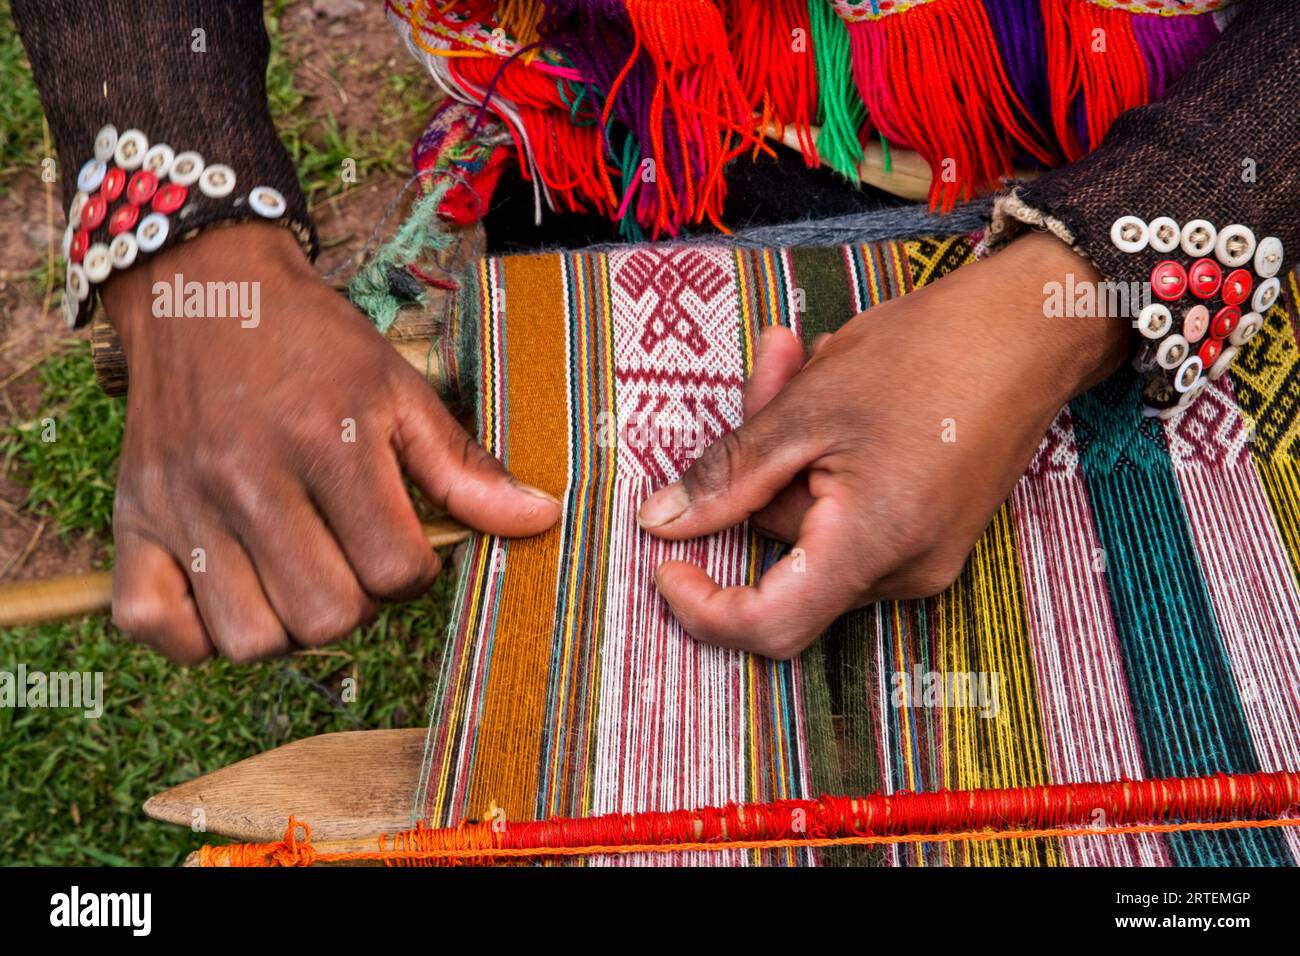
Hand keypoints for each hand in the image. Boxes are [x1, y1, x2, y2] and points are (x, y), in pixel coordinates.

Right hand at [102, 223, 559, 663]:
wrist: (206, 290)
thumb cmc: (313, 344)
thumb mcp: (400, 389)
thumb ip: (463, 466)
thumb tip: (540, 520)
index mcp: (328, 444)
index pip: (395, 571)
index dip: (413, 571)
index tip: (398, 539)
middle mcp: (249, 480)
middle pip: (326, 618)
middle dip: (356, 602)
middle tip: (347, 557)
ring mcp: (183, 506)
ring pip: (250, 639)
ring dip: (286, 624)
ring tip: (294, 574)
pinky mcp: (132, 520)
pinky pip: (153, 626)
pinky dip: (196, 633)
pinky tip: (231, 592)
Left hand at [637, 233, 1131, 658]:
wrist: (1038, 328)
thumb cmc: (929, 356)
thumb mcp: (806, 410)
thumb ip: (727, 478)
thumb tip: (660, 524)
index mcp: (872, 547)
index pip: (769, 626)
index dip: (704, 608)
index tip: (665, 560)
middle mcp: (904, 571)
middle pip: (787, 554)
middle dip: (757, 470)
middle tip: (769, 370)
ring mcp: (924, 556)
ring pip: (815, 527)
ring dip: (791, 453)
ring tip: (805, 360)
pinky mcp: (933, 533)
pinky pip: (851, 516)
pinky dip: (826, 462)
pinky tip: (837, 391)